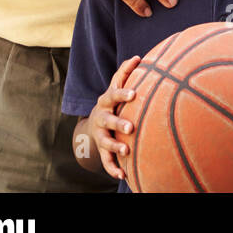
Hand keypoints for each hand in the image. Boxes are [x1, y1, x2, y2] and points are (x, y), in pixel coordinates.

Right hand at [86, 56, 142, 179]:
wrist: (94, 122)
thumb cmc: (113, 100)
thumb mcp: (116, 85)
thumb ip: (125, 72)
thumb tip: (138, 56)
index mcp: (106, 100)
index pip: (114, 95)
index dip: (123, 94)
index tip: (135, 93)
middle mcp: (102, 117)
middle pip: (108, 120)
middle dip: (118, 123)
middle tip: (130, 127)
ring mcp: (101, 134)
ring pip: (105, 141)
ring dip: (115, 146)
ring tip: (126, 150)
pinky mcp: (102, 149)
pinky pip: (106, 160)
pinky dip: (113, 168)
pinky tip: (123, 175)